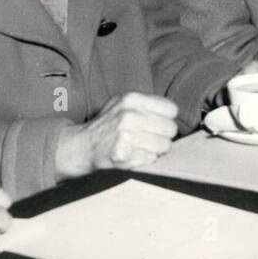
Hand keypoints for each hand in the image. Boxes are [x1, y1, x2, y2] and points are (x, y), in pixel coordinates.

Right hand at [54, 92, 177, 177]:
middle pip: (170, 129)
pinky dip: (145, 159)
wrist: (83, 145)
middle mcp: (129, 115)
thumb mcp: (123, 103)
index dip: (167, 119)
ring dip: (156, 149)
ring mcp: (125, 135)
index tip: (159, 124)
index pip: (171, 109)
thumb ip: (147, 104)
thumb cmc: (109, 124)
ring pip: (164, 146)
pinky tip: (133, 155)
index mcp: (131, 99)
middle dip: (164, 136)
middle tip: (150, 138)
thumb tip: (174, 113)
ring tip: (142, 147)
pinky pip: (151, 159)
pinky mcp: (123, 155)